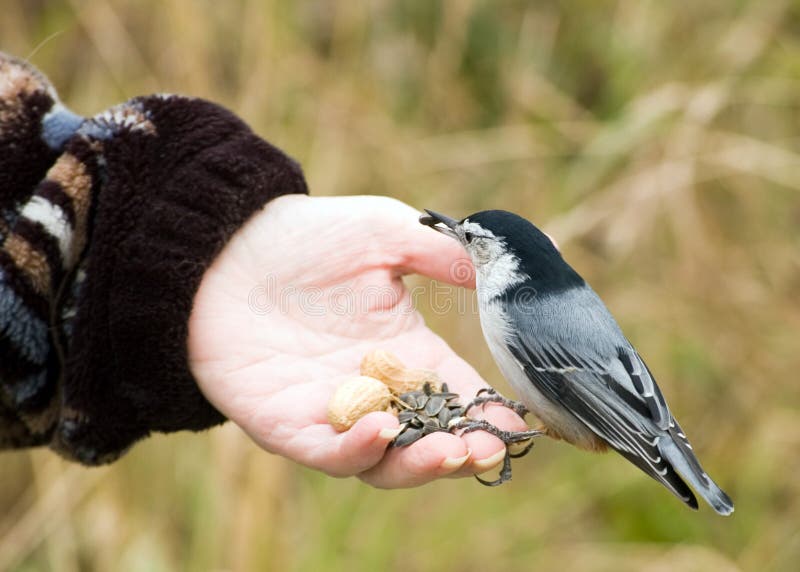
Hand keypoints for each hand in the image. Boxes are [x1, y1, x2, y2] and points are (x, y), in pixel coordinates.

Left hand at [188, 194, 527, 486]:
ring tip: (446, 449)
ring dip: (418, 463)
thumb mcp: (385, 232)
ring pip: (382, 460)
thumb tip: (491, 270)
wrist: (229, 247)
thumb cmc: (309, 235)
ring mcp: (332, 411)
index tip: (519, 422)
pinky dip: (356, 450)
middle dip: (461, 451)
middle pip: (426, 439)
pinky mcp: (287, 424)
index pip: (456, 393)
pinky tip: (380, 430)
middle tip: (487, 449)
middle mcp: (374, 389)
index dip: (487, 412)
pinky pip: (326, 453)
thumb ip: (437, 252)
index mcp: (406, 351)